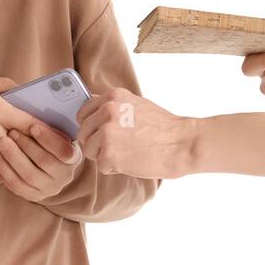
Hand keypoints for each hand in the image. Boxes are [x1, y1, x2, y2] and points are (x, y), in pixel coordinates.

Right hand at [0, 74, 79, 191]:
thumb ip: (4, 84)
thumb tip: (25, 88)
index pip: (29, 122)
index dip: (46, 130)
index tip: (59, 135)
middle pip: (24, 143)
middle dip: (39, 147)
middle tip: (56, 152)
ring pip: (13, 159)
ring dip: (24, 160)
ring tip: (38, 161)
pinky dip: (9, 172)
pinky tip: (18, 170)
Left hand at [0, 118, 84, 202]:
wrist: (43, 162)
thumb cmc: (45, 138)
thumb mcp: (54, 130)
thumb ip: (51, 121)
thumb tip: (42, 104)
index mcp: (74, 156)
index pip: (65, 151)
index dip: (48, 138)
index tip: (32, 125)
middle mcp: (65, 175)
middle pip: (45, 162)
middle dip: (26, 146)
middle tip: (11, 132)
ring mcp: (50, 188)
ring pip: (29, 175)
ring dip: (13, 157)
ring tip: (0, 142)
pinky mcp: (34, 195)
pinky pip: (17, 185)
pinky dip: (5, 170)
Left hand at [75, 86, 195, 179]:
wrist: (181, 143)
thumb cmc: (164, 127)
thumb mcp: (136, 105)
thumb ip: (113, 107)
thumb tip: (93, 113)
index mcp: (113, 96)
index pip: (84, 112)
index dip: (91, 126)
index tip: (100, 132)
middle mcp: (107, 110)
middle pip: (83, 132)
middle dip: (96, 142)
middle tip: (118, 146)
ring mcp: (106, 132)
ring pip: (88, 149)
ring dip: (104, 155)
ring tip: (127, 152)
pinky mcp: (108, 153)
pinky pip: (101, 165)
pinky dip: (114, 168)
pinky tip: (131, 161)